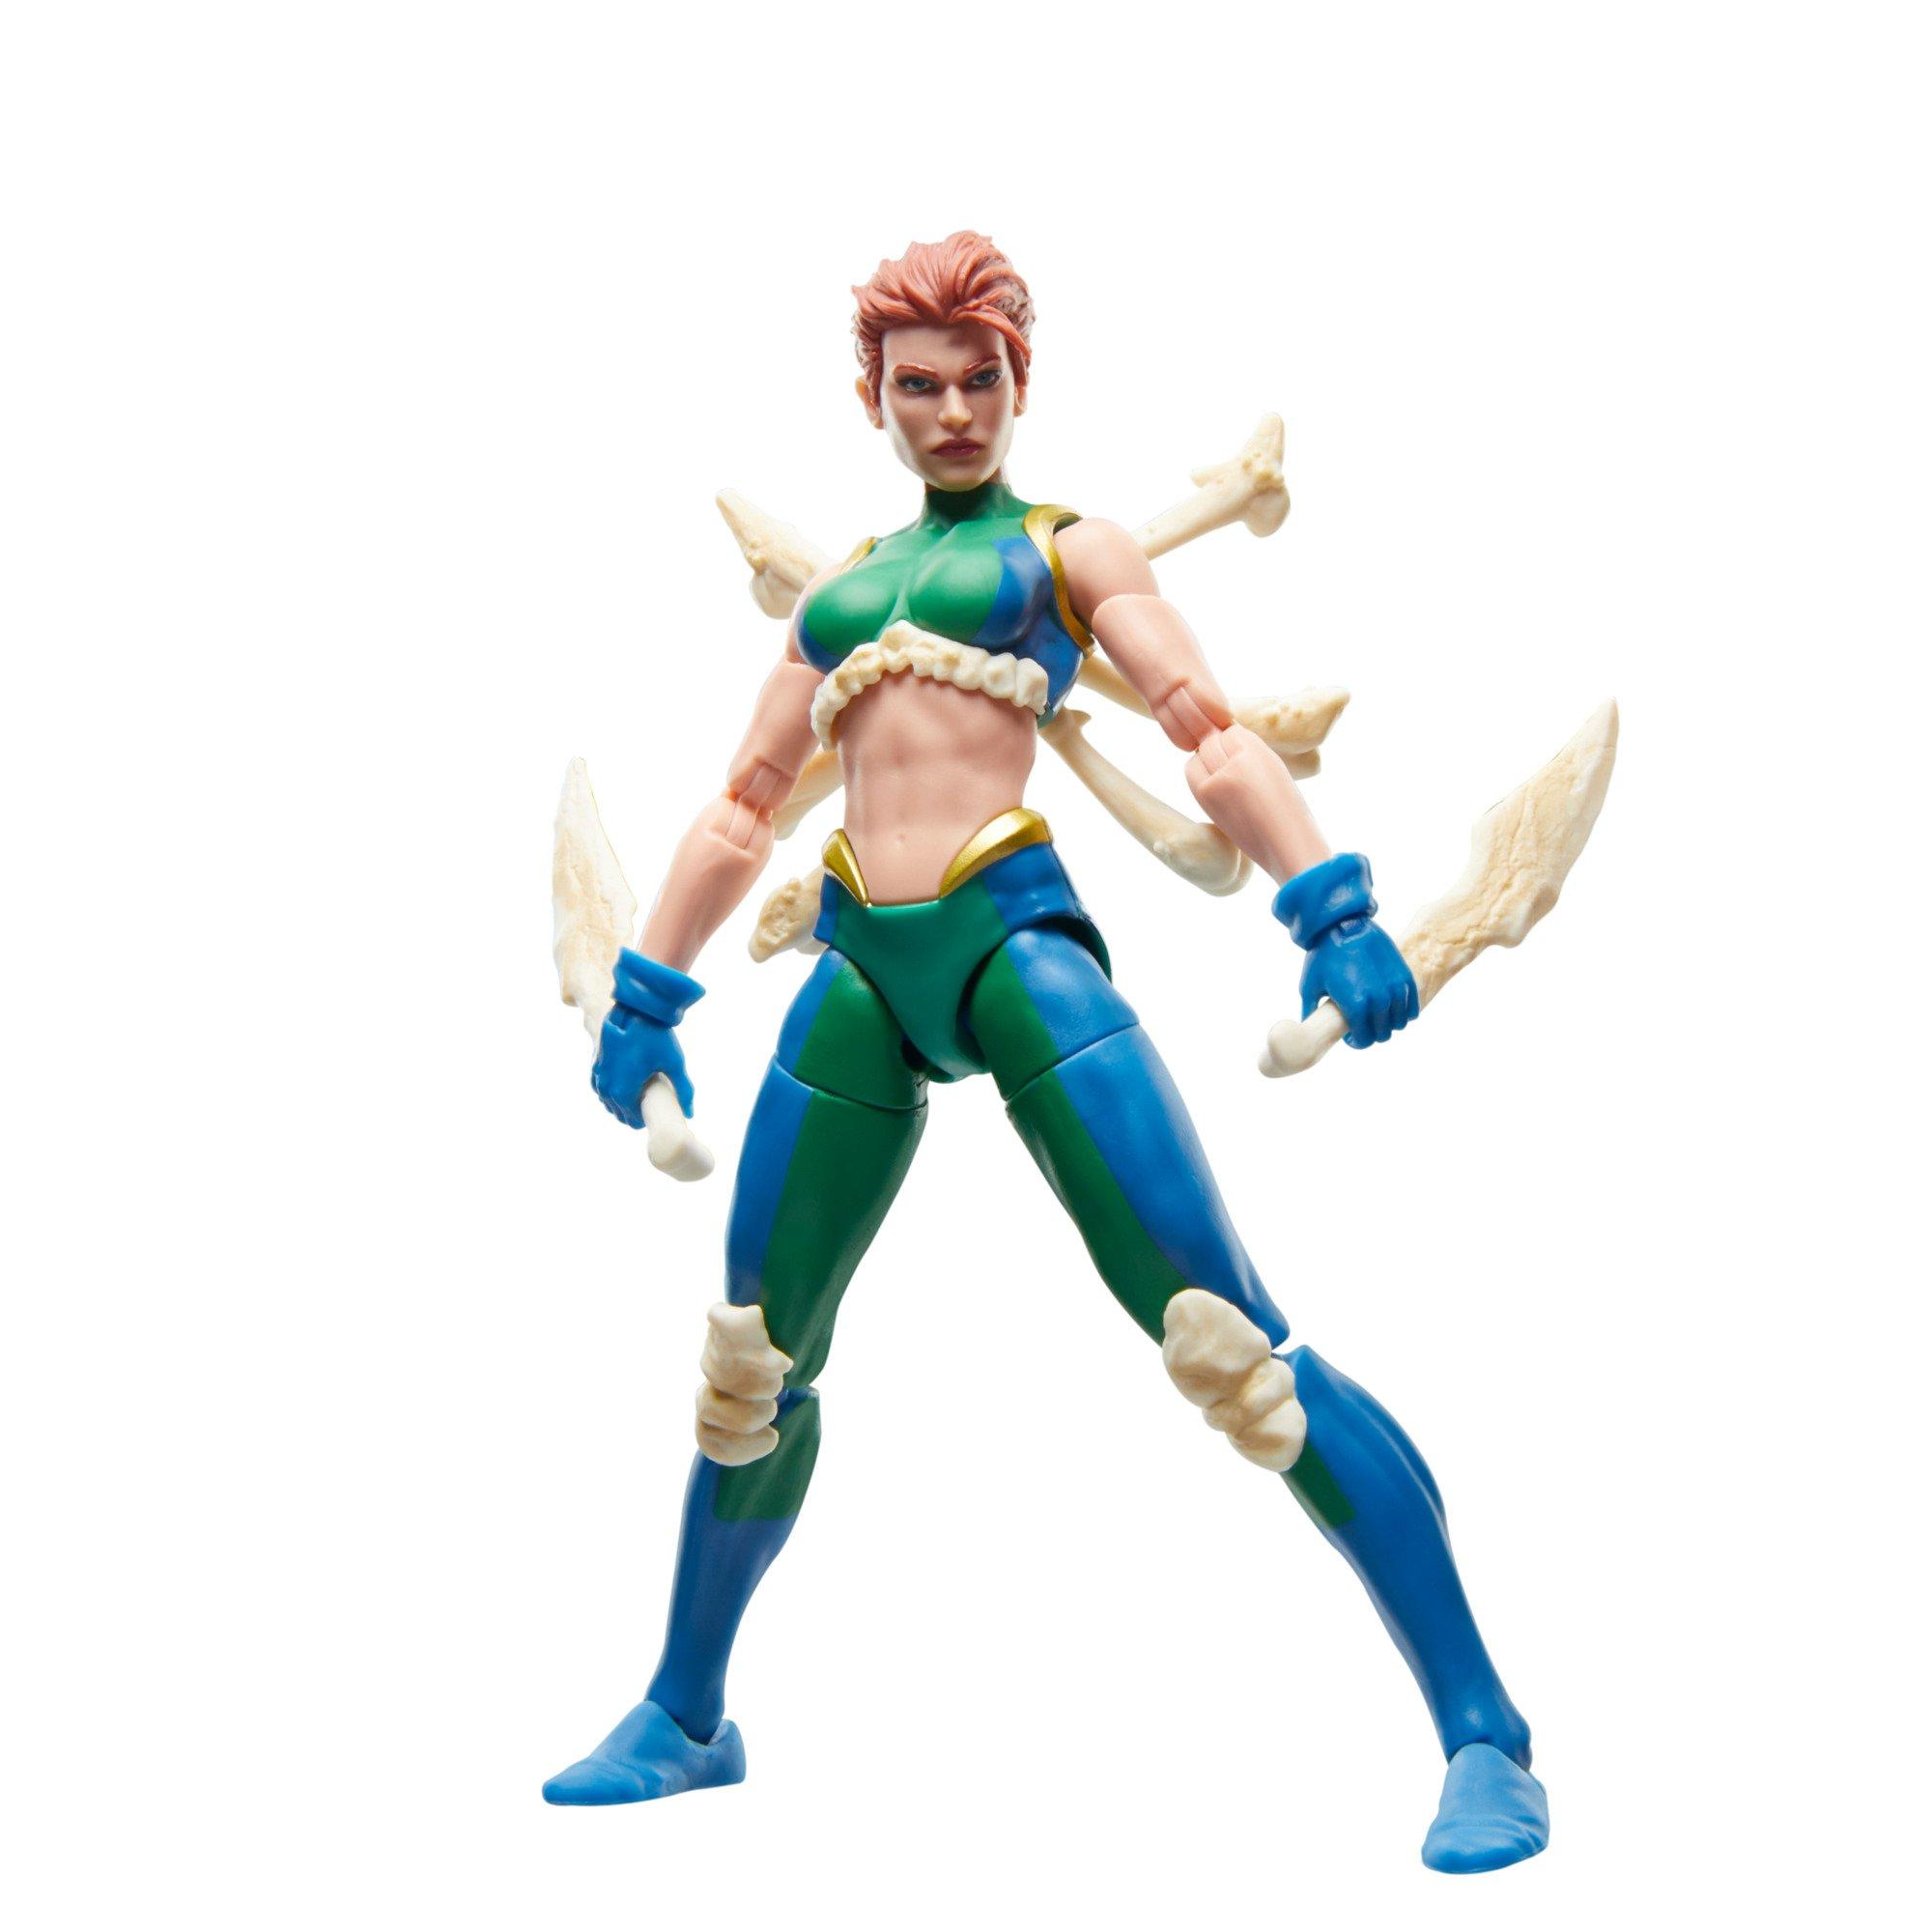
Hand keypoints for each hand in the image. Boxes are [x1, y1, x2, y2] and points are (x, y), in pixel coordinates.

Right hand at [590, 950, 704, 1127]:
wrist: (633, 1008)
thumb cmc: (656, 1035)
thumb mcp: (674, 1063)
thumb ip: (684, 1090)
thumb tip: (690, 1112)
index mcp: (623, 1090)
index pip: (631, 1118)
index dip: (643, 1121)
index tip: (654, 1119)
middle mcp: (606, 1086)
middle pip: (617, 1112)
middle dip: (631, 1115)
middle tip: (647, 1114)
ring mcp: (599, 1075)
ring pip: (607, 1101)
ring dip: (619, 1105)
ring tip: (635, 1105)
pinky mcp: (596, 1064)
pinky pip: (599, 1088)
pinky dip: (609, 1093)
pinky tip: (620, 1092)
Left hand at [1299, 917, 1418, 1048]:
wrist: (1344, 924)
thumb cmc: (1324, 955)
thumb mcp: (1309, 986)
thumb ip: (1309, 1012)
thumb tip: (1305, 1029)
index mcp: (1356, 1006)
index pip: (1364, 1039)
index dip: (1357, 1042)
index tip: (1351, 1037)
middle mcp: (1379, 999)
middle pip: (1382, 1034)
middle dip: (1373, 1035)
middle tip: (1364, 1028)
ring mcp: (1395, 988)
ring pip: (1399, 1022)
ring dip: (1390, 1024)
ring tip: (1378, 1018)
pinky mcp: (1405, 976)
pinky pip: (1412, 1005)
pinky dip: (1405, 1012)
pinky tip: (1395, 1010)